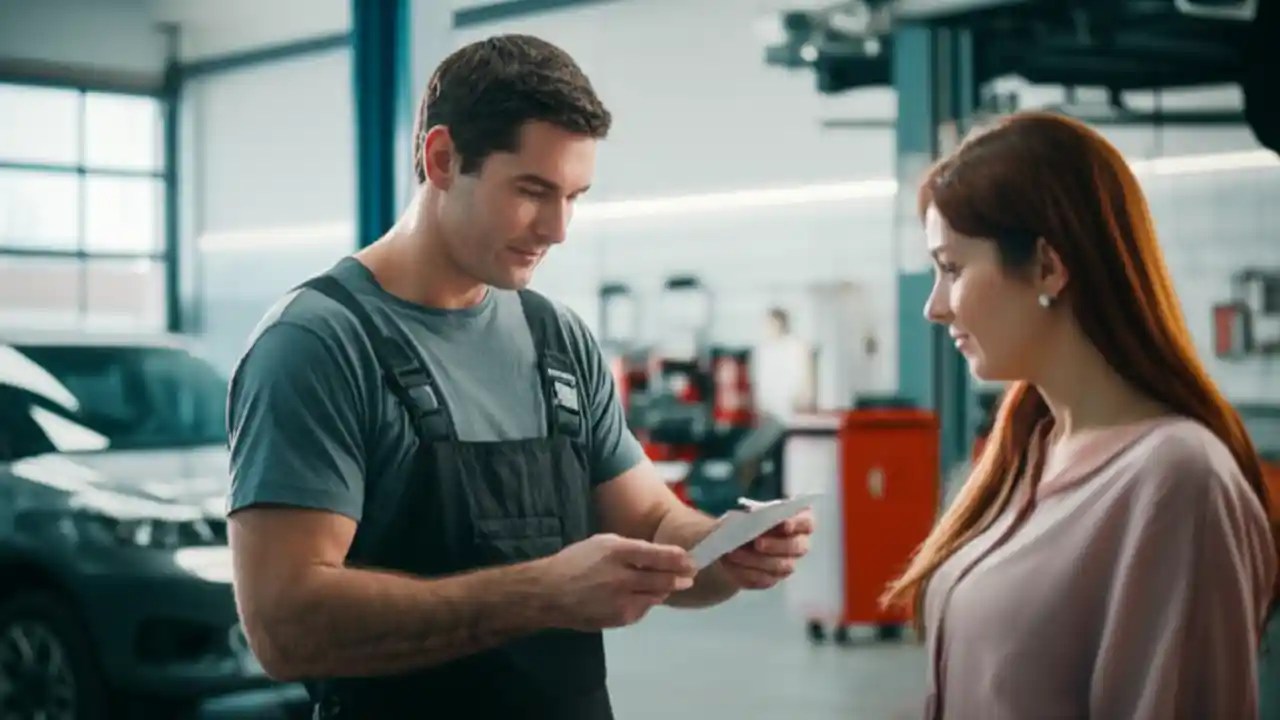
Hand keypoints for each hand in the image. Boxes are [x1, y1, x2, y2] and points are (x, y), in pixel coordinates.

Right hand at [539, 533, 696, 630]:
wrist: (549, 593)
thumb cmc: (576, 562)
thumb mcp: (603, 543)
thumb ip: (632, 549)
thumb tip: (660, 557)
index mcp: (618, 552)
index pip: (659, 556)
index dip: (679, 559)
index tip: (690, 560)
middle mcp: (623, 577)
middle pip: (664, 579)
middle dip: (681, 577)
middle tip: (691, 575)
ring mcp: (622, 601)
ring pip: (657, 596)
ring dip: (665, 589)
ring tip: (671, 583)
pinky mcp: (620, 619)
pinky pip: (643, 609)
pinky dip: (646, 601)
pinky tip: (639, 596)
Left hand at [718, 509, 814, 590]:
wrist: (731, 542)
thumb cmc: (745, 519)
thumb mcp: (746, 511)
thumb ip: (753, 512)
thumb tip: (751, 515)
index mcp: (797, 520)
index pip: (806, 523)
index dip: (798, 524)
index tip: (784, 525)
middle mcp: (798, 543)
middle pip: (796, 546)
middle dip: (776, 545)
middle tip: (757, 543)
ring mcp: (787, 562)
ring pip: (781, 566)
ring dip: (756, 561)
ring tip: (734, 553)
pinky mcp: (772, 578)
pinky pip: (764, 580)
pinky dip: (747, 573)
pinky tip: (732, 566)